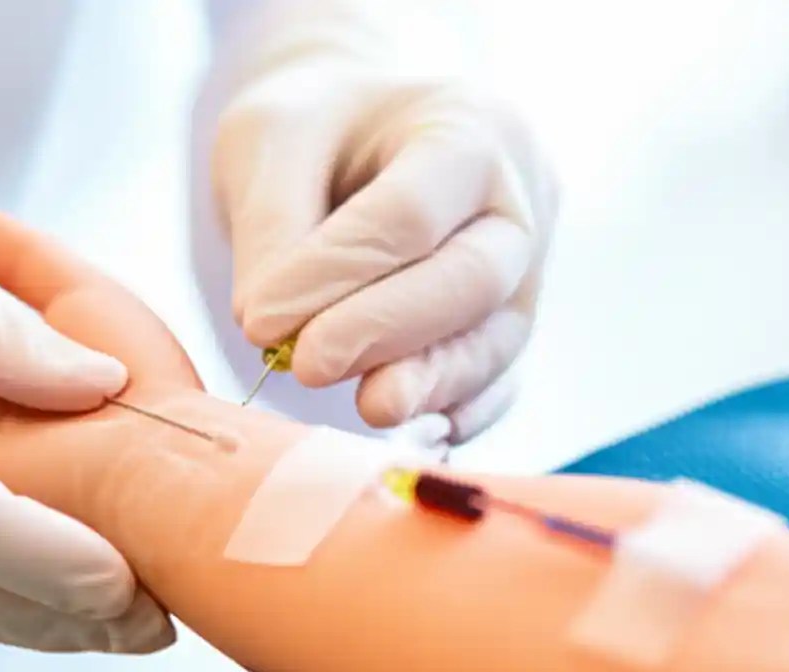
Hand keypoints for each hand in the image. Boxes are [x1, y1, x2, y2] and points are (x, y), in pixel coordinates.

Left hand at [213, 54, 557, 439]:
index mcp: (467, 125)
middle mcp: (520, 195)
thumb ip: (271, 229)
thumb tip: (273, 331)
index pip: (410, 213)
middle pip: (474, 277)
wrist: (354, 137)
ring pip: (498, 338)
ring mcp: (529, 265)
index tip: (260, 319)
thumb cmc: (313, 129)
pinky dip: (458, 408)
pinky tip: (414, 430)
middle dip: (388, 330)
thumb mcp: (269, 142)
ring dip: (429, 382)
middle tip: (307, 365)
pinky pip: (501, 379)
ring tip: (367, 408)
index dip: (336, 274)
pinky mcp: (511, 324)